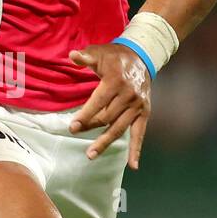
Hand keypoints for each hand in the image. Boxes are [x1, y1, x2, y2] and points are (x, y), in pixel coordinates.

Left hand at [67, 43, 151, 166]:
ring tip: (90, 154)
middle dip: (90, 126)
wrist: (141, 57)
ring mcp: (138, 106)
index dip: (85, 115)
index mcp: (116, 81)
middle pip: (107, 116)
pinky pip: (140, 133)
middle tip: (75, 133)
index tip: (73, 127)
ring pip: (119, 128)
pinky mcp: (144, 113)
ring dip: (105, 142)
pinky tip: (132, 165)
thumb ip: (86, 56)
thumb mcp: (99, 52)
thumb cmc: (115, 57)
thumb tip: (72, 56)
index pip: (98, 102)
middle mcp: (129, 95)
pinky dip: (136, 150)